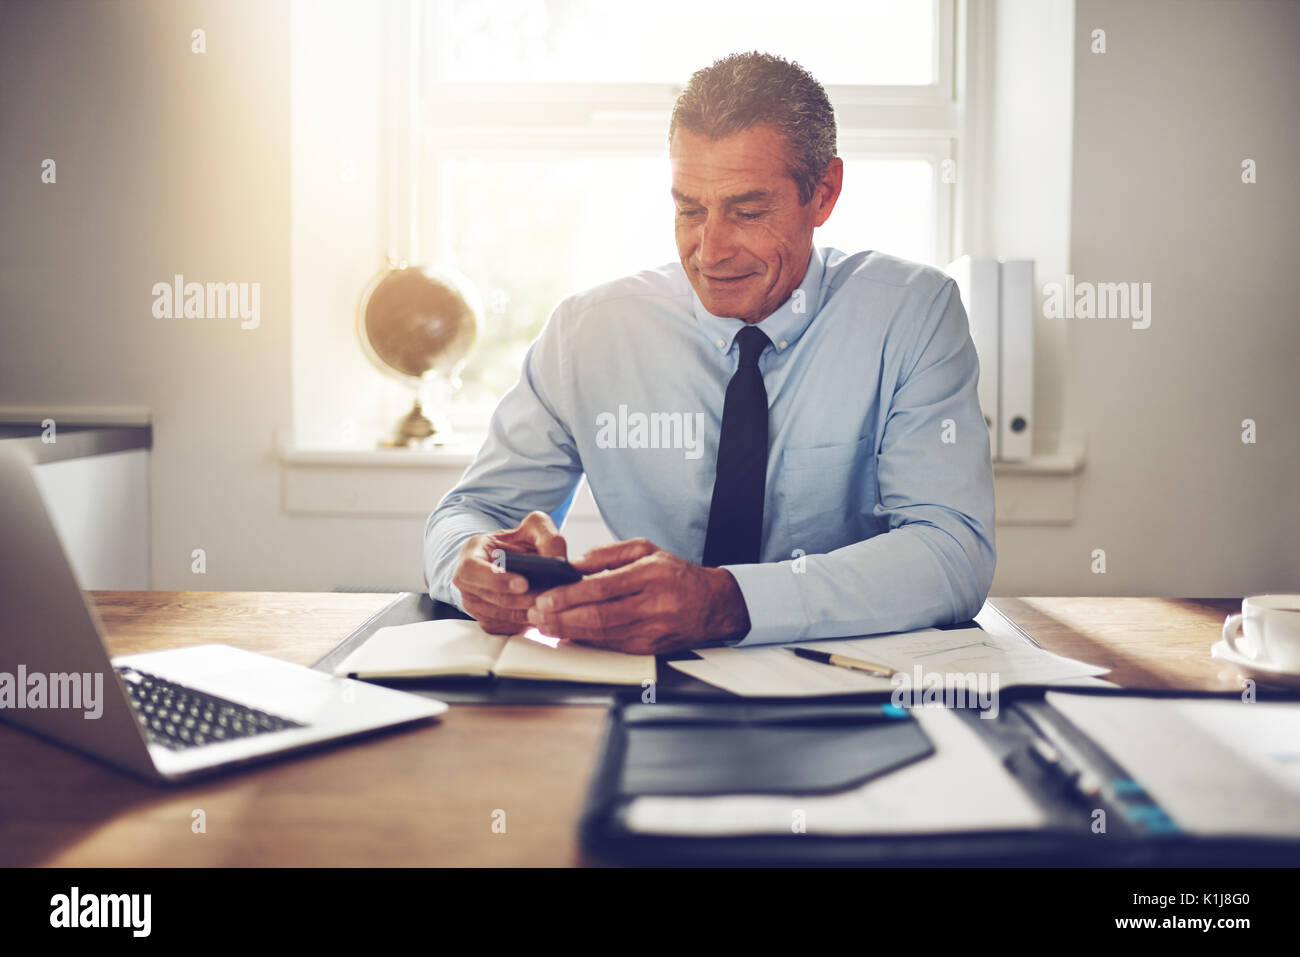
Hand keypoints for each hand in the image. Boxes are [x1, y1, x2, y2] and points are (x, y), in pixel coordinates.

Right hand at [451, 511, 567, 634]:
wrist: (512, 560)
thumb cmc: (519, 543)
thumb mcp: (534, 527)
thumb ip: (547, 536)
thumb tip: (558, 558)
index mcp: (471, 554)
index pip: (472, 570)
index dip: (497, 580)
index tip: (524, 583)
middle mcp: (467, 583)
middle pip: (493, 598)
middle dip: (523, 600)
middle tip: (548, 597)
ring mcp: (475, 605)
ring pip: (501, 617)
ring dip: (527, 613)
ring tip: (551, 605)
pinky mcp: (487, 622)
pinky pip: (506, 629)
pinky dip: (526, 624)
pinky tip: (543, 613)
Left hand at [525, 538, 750, 653]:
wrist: (713, 604)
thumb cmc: (676, 574)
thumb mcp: (646, 550)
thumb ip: (608, 555)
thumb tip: (574, 565)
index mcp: (651, 575)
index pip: (602, 588)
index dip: (569, 596)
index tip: (546, 598)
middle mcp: (654, 605)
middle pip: (599, 616)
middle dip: (562, 617)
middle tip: (537, 615)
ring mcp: (653, 630)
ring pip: (603, 635)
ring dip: (569, 632)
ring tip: (545, 626)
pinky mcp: (650, 648)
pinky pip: (612, 647)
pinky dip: (586, 642)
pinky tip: (568, 636)